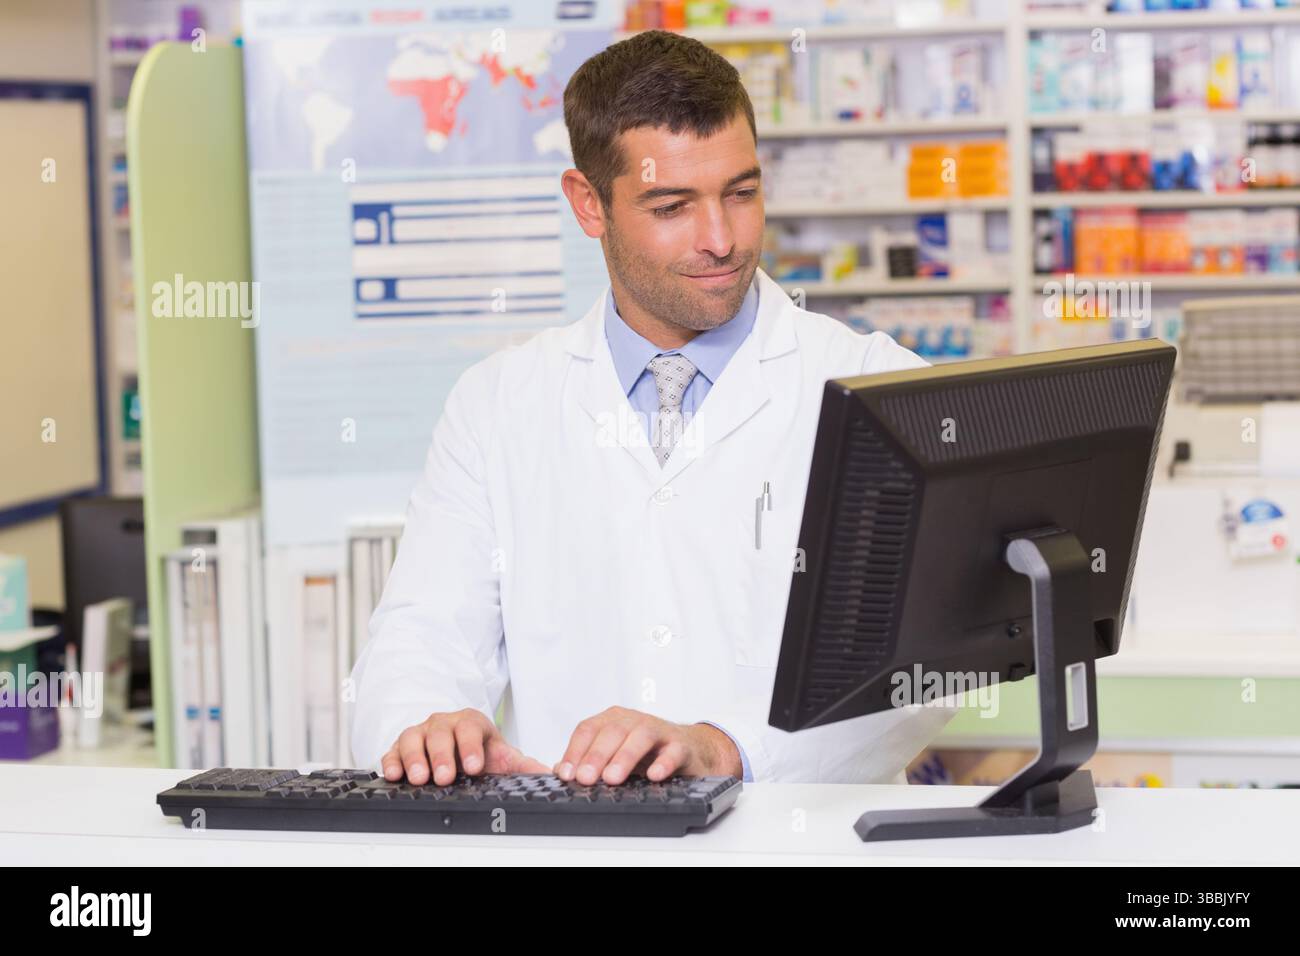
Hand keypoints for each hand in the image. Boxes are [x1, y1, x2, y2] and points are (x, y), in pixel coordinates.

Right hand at [381, 708, 549, 785]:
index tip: (475, 767)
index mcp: (471, 722)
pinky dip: (391, 760)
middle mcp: (443, 723)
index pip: (470, 728)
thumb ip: (525, 766)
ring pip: (413, 738)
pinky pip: (392, 750)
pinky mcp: (400, 747)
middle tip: (445, 776)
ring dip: (415, 758)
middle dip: (442, 756)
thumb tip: (551, 774)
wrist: (459, 750)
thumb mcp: (503, 758)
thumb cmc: (481, 753)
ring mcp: (421, 733)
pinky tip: (394, 774)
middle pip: (440, 733)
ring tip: (420, 779)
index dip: (471, 746)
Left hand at [553, 706, 741, 785]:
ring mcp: (659, 731)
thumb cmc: (645, 753)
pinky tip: (654, 775)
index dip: (575, 751)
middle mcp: (633, 722)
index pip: (588, 730)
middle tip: (585, 778)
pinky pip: (673, 751)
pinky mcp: (681, 746)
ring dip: (624, 757)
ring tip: (613, 778)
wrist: (689, 750)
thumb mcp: (613, 756)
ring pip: (640, 737)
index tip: (566, 774)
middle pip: (612, 732)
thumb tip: (558, 771)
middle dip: (596, 756)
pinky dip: (663, 762)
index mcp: (612, 721)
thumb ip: (585, 762)